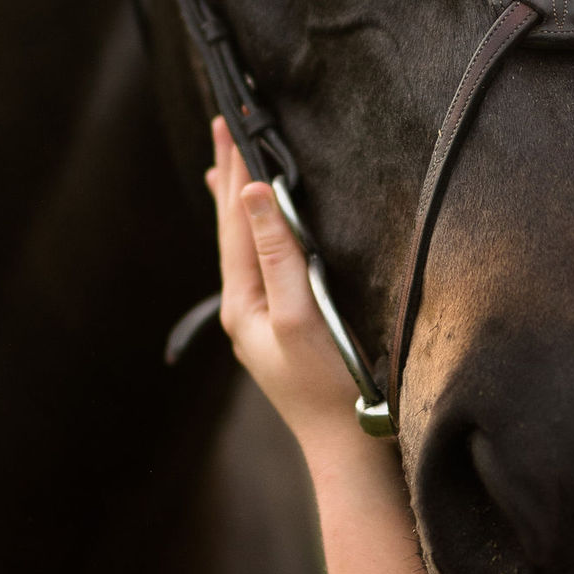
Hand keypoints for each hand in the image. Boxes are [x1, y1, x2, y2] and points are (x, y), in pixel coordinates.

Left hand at [208, 119, 374, 455]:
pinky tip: (262, 238)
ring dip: (240, 206)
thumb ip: (278, 255)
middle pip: (232, 230)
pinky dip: (259, 238)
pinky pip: (263, 268)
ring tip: (226, 173)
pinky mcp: (286, 331)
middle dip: (231, 178)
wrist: (350, 450)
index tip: (230, 122)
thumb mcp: (301, 315)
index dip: (236, 170)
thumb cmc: (332, 387)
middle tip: (223, 127)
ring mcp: (264, 322)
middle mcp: (246, 311)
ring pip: (245, 248)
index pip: (235, 221)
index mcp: (243, 303)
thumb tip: (258, 195)